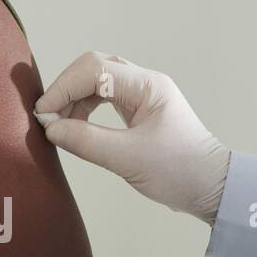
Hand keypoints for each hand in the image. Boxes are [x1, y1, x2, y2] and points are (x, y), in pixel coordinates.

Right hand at [34, 51, 230, 224]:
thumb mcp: (128, 159)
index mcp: (148, 86)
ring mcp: (142, 96)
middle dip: (66, 89)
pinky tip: (76, 127)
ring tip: (59, 126)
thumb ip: (87, 141)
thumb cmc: (180, 172)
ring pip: (97, 82)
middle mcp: (145, 83)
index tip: (44, 115)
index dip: (63, 88)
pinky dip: (84, 109)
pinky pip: (104, 98)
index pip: (94, 70)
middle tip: (47, 119)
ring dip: (73, 100)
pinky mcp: (139, 111)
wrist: (212, 188)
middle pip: (93, 68)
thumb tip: (51, 128)